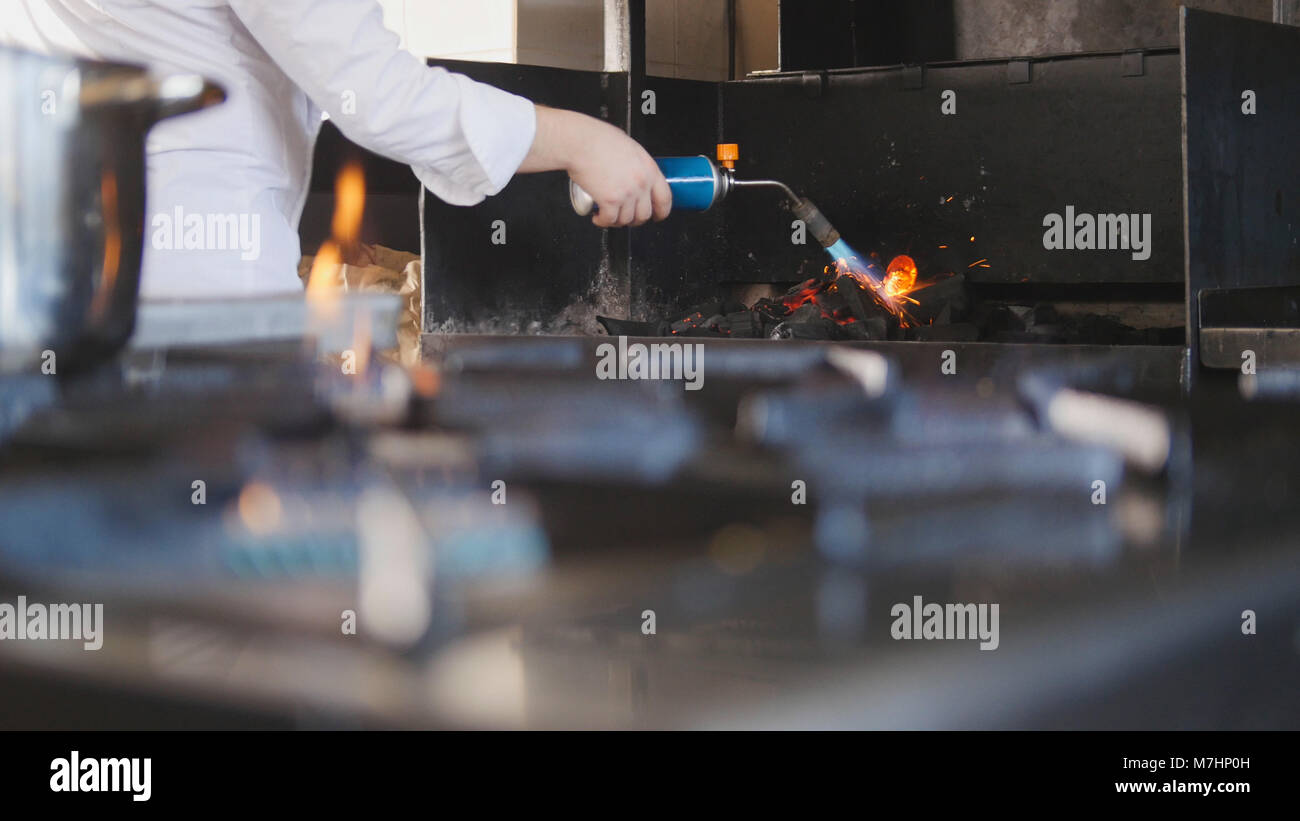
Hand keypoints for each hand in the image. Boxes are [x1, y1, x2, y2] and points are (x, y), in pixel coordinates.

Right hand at [519, 106, 670, 226]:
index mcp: (649, 169)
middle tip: (626, 217)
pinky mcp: (610, 201)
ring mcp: (627, 194)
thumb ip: (636, 165)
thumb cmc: (598, 139)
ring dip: (616, 221)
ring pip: (626, 220)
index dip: (662, 211)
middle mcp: (641, 183)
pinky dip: (602, 222)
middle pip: (645, 214)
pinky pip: (609, 220)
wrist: (580, 142)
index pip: (665, 198)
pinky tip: (597, 217)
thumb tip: (634, 174)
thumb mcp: (629, 149)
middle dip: (635, 219)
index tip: (657, 215)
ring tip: (607, 214)